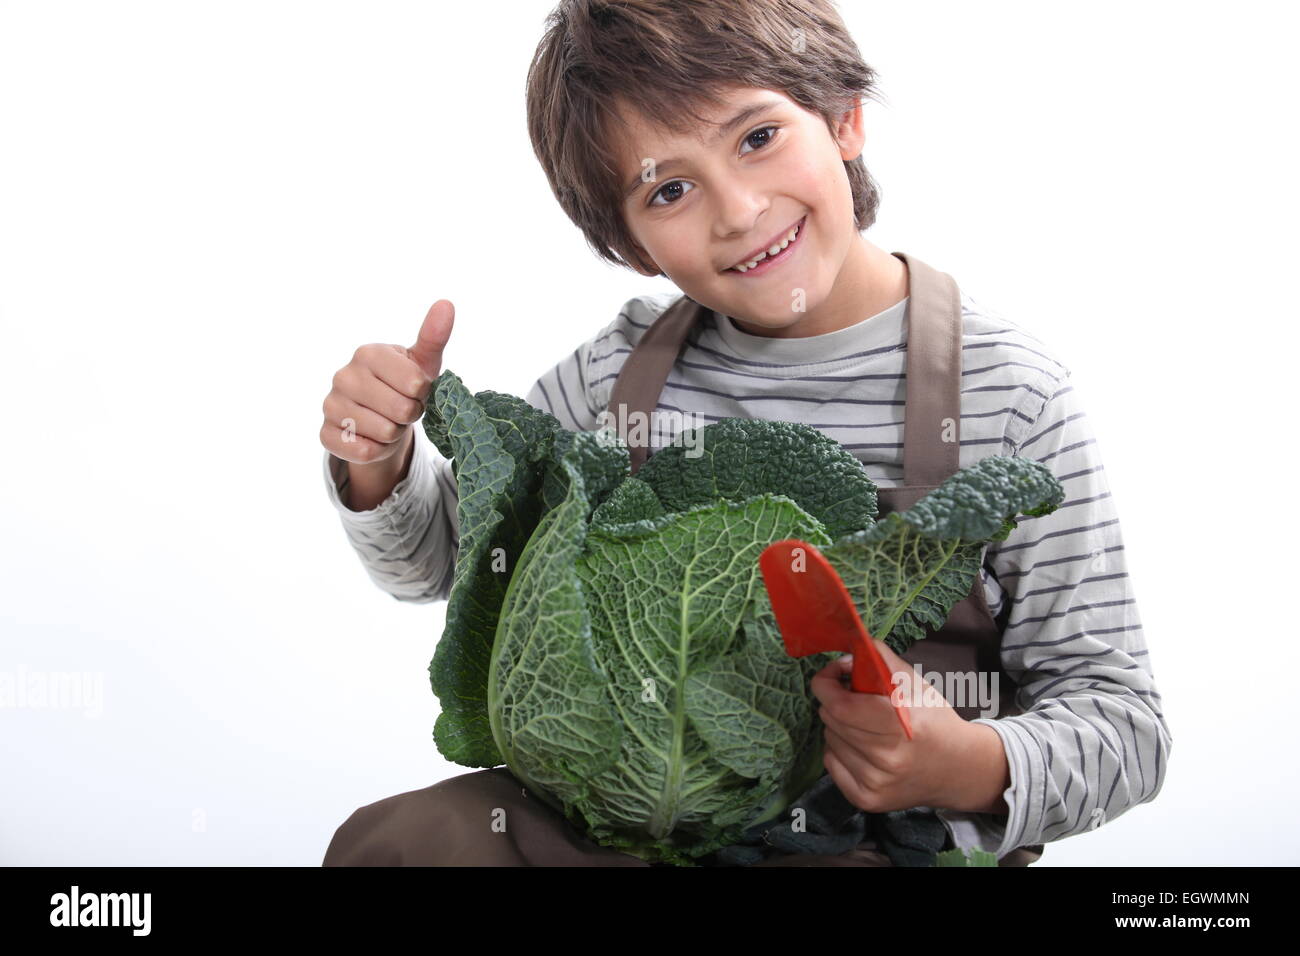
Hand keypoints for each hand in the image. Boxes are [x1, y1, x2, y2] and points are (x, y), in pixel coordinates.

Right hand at [320, 300, 454, 465]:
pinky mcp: (326, 434)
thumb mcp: (422, 363)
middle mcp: (343, 376)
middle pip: (401, 410)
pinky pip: (365, 451)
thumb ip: (433, 336)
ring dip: (395, 434)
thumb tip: (446, 304)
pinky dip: (378, 450)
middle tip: (403, 409)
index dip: (423, 394)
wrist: (380, 419)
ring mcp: (330, 405)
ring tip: (388, 421)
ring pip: (384, 433)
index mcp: (367, 354)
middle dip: (410, 415)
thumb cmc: (403, 386)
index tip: (415, 390)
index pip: (415, 383)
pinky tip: (373, 438)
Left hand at [810, 639, 975, 813]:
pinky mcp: (867, 799)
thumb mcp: (915, 683)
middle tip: (854, 699)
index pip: (840, 706)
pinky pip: (831, 763)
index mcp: (901, 725)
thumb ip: (879, 660)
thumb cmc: (935, 719)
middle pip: (831, 720)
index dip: (826, 684)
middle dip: (836, 702)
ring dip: (840, 727)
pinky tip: (863, 749)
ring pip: (829, 740)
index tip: (831, 675)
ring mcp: (876, 783)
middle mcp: (887, 758)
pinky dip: (840, 751)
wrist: (959, 769)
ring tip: (866, 727)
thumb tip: (844, 655)